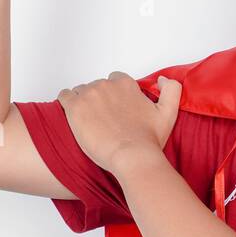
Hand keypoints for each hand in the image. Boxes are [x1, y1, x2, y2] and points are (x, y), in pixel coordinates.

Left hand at [57, 73, 181, 175]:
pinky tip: (72, 114)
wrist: (132, 157)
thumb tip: (162, 79)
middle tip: (103, 119)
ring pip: (81, 91)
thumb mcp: (169, 112)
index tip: (115, 108)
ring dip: (84, 102)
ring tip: (89, 120)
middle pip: (97, 86)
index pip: (115, 80)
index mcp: (126, 84)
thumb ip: (171, 90)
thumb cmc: (148, 139)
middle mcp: (106, 85)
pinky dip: (67, 102)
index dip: (115, 94)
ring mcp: (89, 95)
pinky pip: (64, 96)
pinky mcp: (74, 108)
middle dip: (99, 99)